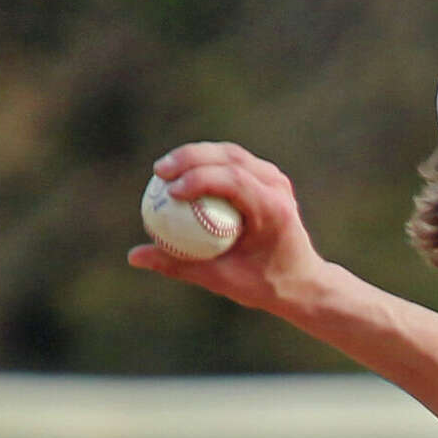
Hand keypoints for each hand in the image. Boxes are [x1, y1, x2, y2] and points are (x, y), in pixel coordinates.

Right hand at [127, 141, 327, 314]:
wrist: (302, 281)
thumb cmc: (264, 284)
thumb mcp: (222, 280)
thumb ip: (179, 265)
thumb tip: (135, 256)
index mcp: (274, 210)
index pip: (235, 180)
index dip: (199, 178)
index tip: (170, 191)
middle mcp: (277, 188)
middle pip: (230, 157)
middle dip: (190, 158)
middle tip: (159, 172)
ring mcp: (275, 180)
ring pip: (230, 153)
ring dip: (195, 156)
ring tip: (163, 170)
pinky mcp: (267, 178)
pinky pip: (232, 162)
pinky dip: (206, 164)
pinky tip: (181, 174)